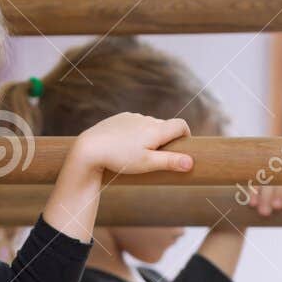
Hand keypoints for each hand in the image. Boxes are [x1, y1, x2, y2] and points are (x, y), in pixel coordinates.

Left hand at [70, 112, 193, 177]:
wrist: (90, 148)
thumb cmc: (120, 159)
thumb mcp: (147, 164)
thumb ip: (170, 162)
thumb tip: (191, 162)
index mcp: (156, 129)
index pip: (181, 124)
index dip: (186, 135)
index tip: (184, 147)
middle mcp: (147, 119)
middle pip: (165, 126)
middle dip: (167, 139)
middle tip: (159, 158)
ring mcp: (132, 117)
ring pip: (149, 125)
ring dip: (150, 136)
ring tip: (139, 154)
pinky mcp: (120, 118)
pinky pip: (135, 124)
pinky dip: (136, 133)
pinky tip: (126, 146)